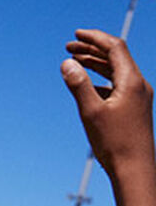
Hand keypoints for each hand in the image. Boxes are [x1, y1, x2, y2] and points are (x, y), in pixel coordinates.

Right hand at [62, 29, 155, 205]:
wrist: (135, 171)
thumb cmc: (115, 144)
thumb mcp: (91, 112)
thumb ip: (78, 85)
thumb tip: (67, 63)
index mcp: (132, 81)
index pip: (114, 47)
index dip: (94, 37)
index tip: (75, 34)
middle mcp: (139, 85)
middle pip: (116, 57)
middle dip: (92, 49)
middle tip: (69, 47)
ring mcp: (139, 97)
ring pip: (116, 71)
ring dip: (96, 64)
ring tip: (75, 62)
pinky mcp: (135, 109)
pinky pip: (118, 86)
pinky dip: (101, 80)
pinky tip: (88, 87)